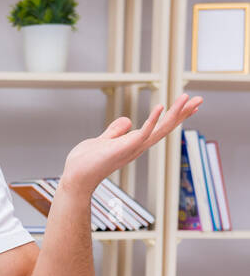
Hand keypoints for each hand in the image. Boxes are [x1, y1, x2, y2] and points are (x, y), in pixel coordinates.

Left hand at [60, 94, 202, 196]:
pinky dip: (153, 120)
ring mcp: (132, 148)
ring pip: (160, 130)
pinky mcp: (124, 148)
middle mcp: (138, 147)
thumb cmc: (86, 162)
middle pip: (166, 128)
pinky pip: (143, 133)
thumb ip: (115, 132)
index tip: (189, 105)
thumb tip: (127, 121)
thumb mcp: (103, 141)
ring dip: (175, 114)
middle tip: (200, 99)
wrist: (75, 178)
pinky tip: (161, 106)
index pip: (160, 127)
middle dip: (183, 113)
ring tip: (188, 98)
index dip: (175, 116)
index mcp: (134, 143)